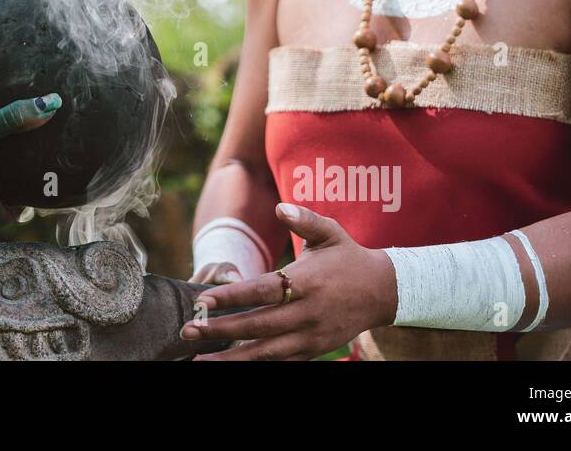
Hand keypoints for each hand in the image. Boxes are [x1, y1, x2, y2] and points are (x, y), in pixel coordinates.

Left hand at [180, 203, 397, 360]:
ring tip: (199, 359)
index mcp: (307, 282)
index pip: (262, 292)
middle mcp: (308, 313)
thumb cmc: (347, 257)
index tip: (203, 300)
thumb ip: (305, 219)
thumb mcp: (331, 232)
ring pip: (266, 352)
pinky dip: (254, 364)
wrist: (383, 292)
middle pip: (258, 325)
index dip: (231, 297)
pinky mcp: (314, 350)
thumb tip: (281, 206)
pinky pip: (280, 360)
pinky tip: (228, 363)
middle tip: (188, 329)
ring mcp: (311, 336)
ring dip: (231, 357)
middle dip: (220, 329)